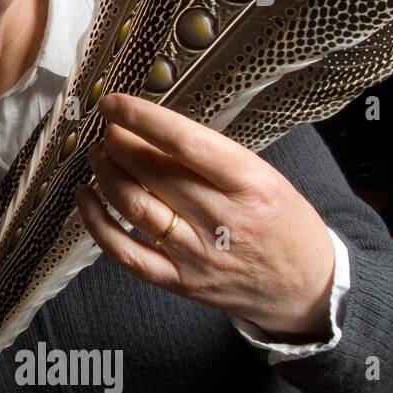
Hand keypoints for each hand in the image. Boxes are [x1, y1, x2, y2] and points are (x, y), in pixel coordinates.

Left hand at [73, 93, 334, 342]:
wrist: (306, 288)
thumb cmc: (283, 222)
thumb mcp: (266, 177)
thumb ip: (213, 157)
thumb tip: (151, 128)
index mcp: (251, 184)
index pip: (185, 142)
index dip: (142, 119)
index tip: (114, 104)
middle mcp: (222, 219)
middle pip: (152, 172)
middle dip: (118, 144)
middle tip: (108, 130)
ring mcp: (198, 254)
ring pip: (133, 207)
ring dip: (105, 175)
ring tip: (98, 156)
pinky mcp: (179, 281)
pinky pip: (124, 252)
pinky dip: (96, 222)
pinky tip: (86, 197)